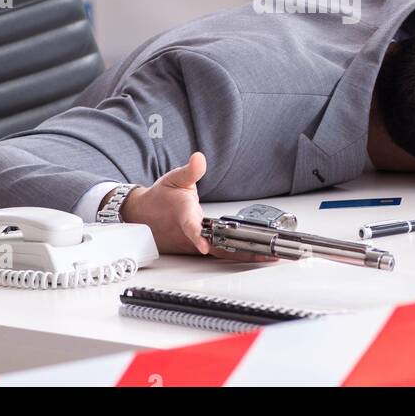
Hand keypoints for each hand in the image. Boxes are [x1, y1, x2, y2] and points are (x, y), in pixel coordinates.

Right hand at [118, 152, 273, 261]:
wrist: (144, 216)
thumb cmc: (161, 197)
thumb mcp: (175, 179)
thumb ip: (190, 171)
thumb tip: (199, 158)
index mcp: (184, 215)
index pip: (190, 227)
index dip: (197, 237)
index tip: (203, 245)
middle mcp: (189, 234)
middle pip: (216, 247)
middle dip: (242, 252)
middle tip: (266, 254)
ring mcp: (194, 245)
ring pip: (220, 254)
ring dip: (245, 256)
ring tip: (270, 256)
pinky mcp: (199, 249)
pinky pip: (220, 254)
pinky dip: (238, 256)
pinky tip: (256, 256)